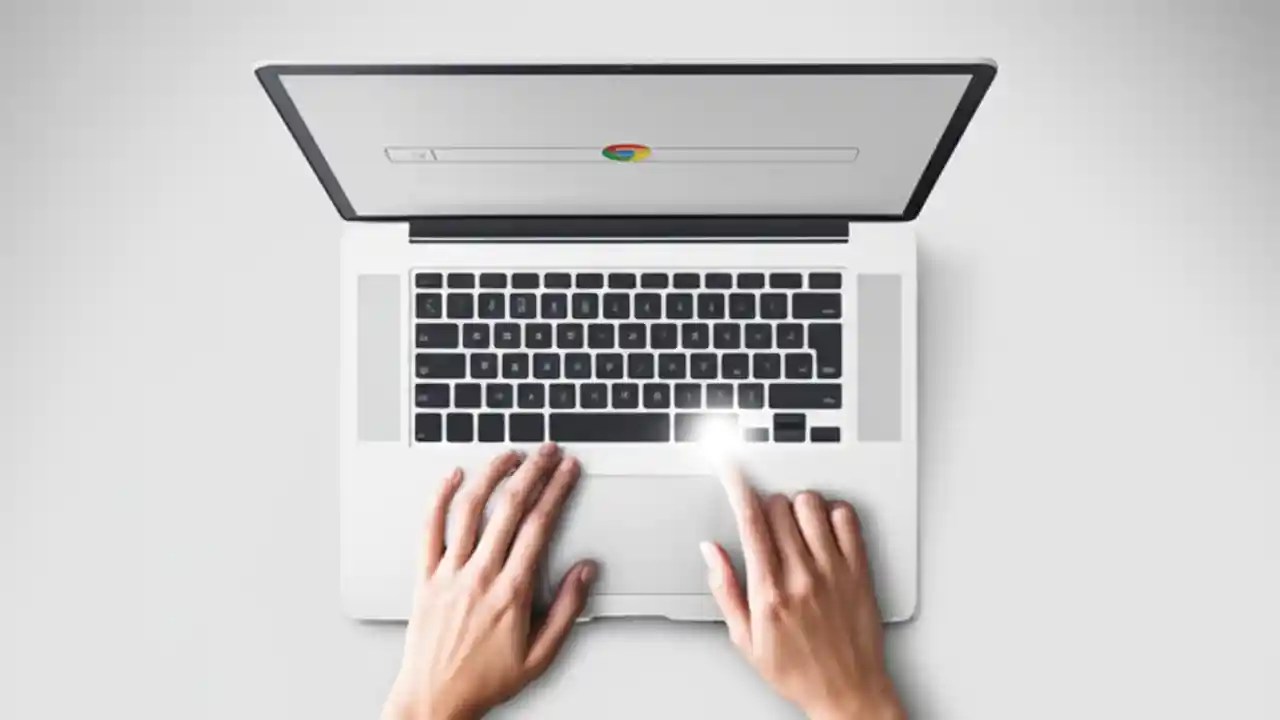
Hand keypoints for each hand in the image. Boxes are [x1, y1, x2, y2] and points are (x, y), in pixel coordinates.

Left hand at [382, 444, 594, 719]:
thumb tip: (585, 571)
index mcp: (511, 592)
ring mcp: (449, 572)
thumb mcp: (541, 655)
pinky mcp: (424, 576)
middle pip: (511, 508)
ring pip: (471, 509)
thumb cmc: (485, 680)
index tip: (568, 471)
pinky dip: (439, 497)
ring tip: (509, 455)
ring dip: (492, 474)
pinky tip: (452, 477)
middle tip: (547, 452)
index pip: (540, 525)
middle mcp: (480, 575)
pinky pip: (429, 528)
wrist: (434, 699)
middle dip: (533, 472)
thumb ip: (567, 610)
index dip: (558, 491)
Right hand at [700, 468, 904, 719]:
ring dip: (796, 506)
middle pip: (777, 506)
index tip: (728, 465)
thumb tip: (711, 551)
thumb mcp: (745, 639)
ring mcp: (833, 570)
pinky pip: (846, 518)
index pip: (749, 521)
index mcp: (768, 592)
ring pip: (810, 504)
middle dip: (764, 504)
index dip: (735, 485)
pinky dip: (832, 514)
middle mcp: (801, 576)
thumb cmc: (797, 670)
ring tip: (795, 529)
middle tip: (764, 525)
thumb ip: (725, 589)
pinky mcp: (860, 570)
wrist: (847, 692)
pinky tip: (823, 532)